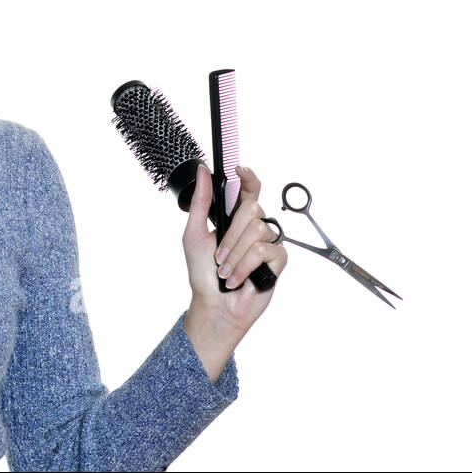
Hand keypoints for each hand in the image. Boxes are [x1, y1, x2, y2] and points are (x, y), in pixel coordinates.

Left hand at [182, 163, 287, 338]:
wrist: (214, 305)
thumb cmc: (203, 272)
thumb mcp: (194, 234)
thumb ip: (201, 202)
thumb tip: (202, 171)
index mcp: (235, 218)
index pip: (249, 190)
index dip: (248, 177)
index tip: (239, 168)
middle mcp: (255, 227)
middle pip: (252, 208)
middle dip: (230, 234)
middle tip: (218, 256)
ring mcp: (268, 243)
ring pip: (258, 229)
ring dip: (235, 254)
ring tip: (225, 271)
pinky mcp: (278, 261)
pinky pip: (264, 251)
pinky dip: (245, 267)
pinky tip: (238, 279)